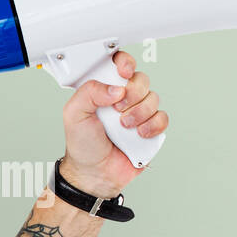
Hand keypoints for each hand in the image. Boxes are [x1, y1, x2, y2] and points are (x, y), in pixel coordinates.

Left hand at [60, 50, 167, 196]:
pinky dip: (152, 126)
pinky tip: (139, 135)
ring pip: (153, 98)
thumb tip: (116, 88)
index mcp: (104, 89)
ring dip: (140, 114)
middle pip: (141, 79)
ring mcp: (138, 113)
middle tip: (118, 110)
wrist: (95, 173)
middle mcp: (123, 98)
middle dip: (133, 94)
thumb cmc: (82, 145)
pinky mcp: (150, 128)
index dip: (126, 63)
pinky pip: (162, 118)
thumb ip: (89, 92)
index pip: (120, 64)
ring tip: (125, 127)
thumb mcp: (74, 114)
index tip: (123, 73)